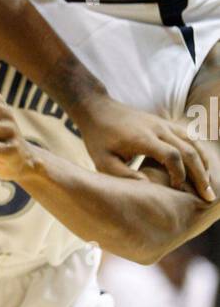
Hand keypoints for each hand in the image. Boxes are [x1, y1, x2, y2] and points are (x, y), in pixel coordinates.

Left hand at [76, 94, 213, 201]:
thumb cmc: (98, 139)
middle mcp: (158, 128)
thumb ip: (123, 175)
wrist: (98, 110)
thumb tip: (148, 188)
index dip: (179, 175)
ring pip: (193, 142)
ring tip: (208, 184)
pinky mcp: (165, 123)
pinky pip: (188, 136)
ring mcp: (163, 123)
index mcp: (143, 138)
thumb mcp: (103, 161)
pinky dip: (198, 151)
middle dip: (200, 174)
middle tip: (208, 196)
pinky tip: (202, 167)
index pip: (172, 156)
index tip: (177, 190)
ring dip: (203, 163)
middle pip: (189, 150)